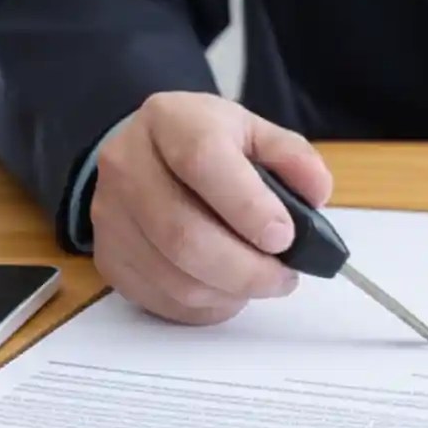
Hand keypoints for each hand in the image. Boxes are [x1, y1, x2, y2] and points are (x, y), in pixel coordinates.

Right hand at [91, 92, 332, 324]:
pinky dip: (209, 306)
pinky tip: (229, 288)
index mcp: (169, 121)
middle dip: (247, 268)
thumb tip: (317, 195)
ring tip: (261, 280)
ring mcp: (110, 216)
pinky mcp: (110, 258)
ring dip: (232, 291)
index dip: (248, 206)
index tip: (284, 236)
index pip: (202, 161)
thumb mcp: (254, 133)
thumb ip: (293, 158)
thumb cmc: (209, 146)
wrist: (149, 156)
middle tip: (284, 276)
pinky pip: (164, 300)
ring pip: (176, 277)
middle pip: (184, 235)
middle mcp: (127, 165)